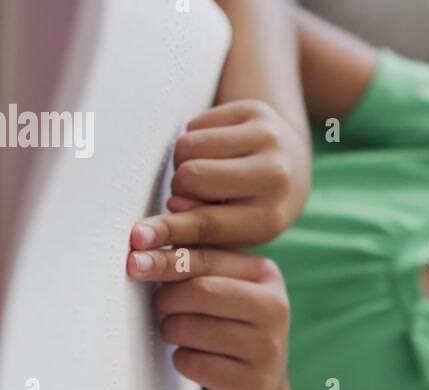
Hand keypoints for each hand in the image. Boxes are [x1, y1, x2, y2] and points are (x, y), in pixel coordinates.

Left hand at [127, 247, 290, 389]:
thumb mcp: (228, 287)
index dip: (166, 259)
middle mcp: (275, 308)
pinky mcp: (251, 381)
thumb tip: (142, 246)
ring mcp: (267, 347)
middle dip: (167, 299)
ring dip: (170, 331)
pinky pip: (192, 363)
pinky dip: (181, 360)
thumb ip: (197, 264)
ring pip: (190, 329)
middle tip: (162, 306)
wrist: (258, 382)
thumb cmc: (231, 324)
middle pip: (200, 291)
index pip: (208, 258)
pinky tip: (195, 359)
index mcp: (267, 275)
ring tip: (179, 332)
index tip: (134, 262)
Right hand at [130, 100, 310, 250]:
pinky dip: (197, 140)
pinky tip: (217, 152)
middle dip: (180, 186)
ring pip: (189, 147)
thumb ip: (196, 233)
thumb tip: (157, 222)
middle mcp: (276, 177)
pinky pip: (197, 124)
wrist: (292, 167)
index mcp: (270, 217)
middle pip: (191, 177)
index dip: (168, 229)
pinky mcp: (257, 111)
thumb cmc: (252, 208)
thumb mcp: (232, 233)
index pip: (208, 223)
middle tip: (193, 191)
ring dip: (185, 161)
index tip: (136, 238)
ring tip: (205, 170)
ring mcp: (269, 139)